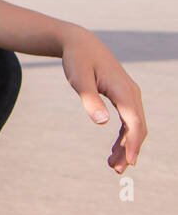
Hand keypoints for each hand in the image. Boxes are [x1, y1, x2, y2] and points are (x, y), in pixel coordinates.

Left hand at [59, 25, 146, 172]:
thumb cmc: (78, 60)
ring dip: (126, 146)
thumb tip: (102, 122)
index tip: (129, 161)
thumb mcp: (78, 78)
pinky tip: (115, 151)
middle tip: (117, 170)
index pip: (134, 122)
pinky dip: (124, 137)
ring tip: (114, 166)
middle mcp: (131, 93)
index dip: (132, 143)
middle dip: (130, 150)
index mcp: (123, 90)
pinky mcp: (123, 97)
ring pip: (134, 126)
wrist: (81, 44)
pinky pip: (128, 121)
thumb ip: (89, 99)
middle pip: (137, 127)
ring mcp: (129, 95)